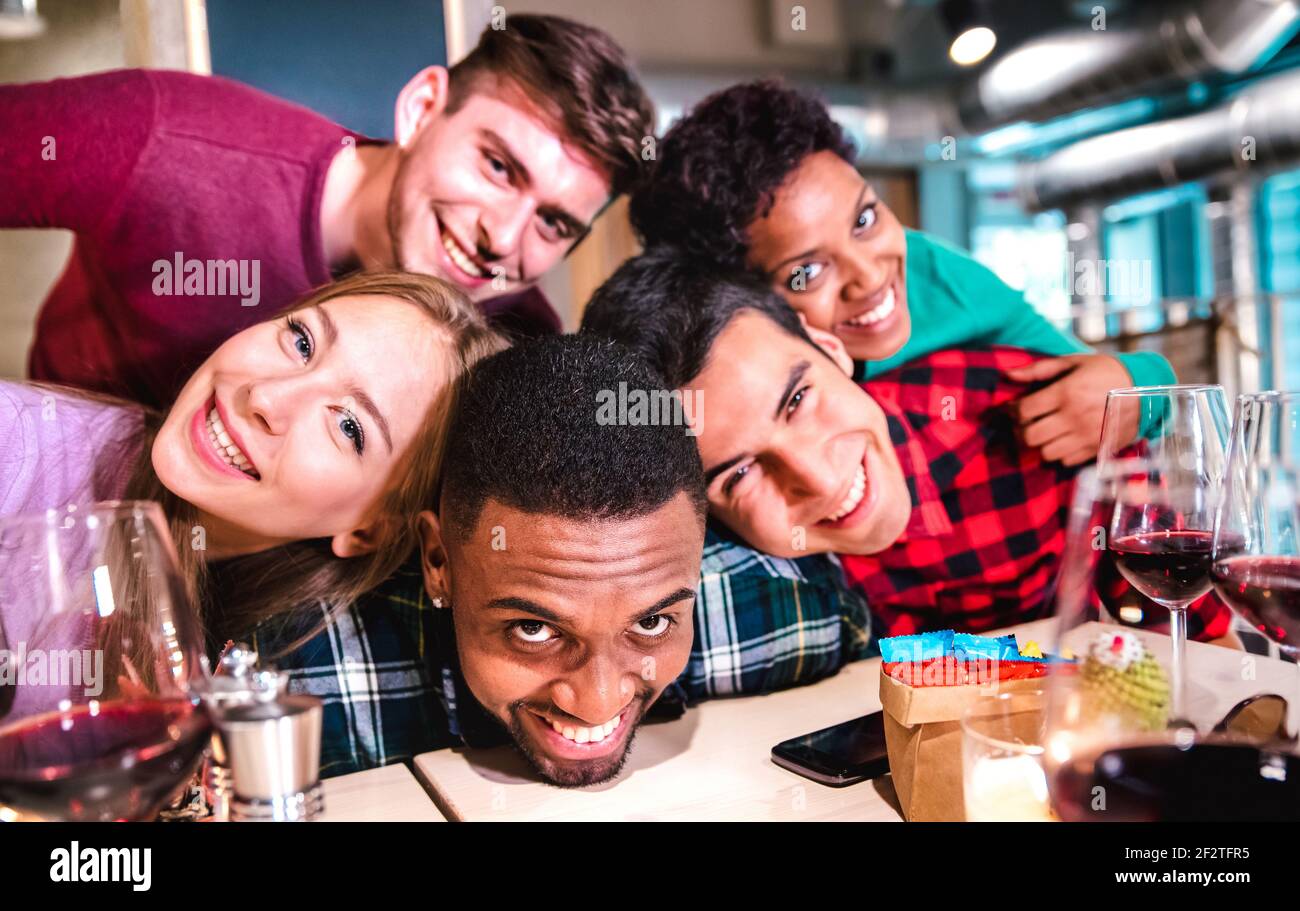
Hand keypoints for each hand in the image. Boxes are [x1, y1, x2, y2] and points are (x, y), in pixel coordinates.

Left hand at [1005, 353, 1132, 465]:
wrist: (1147, 389)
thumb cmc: (1106, 372)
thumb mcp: (1074, 363)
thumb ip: (1039, 370)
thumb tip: (1008, 375)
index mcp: (1066, 393)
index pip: (1024, 411)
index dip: (1011, 411)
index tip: (1013, 408)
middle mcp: (1074, 418)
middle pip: (1030, 436)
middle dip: (1020, 431)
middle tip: (1023, 424)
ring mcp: (1086, 436)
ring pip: (1045, 453)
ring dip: (1038, 444)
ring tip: (1042, 432)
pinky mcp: (1097, 449)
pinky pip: (1065, 461)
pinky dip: (1058, 453)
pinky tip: (1061, 440)